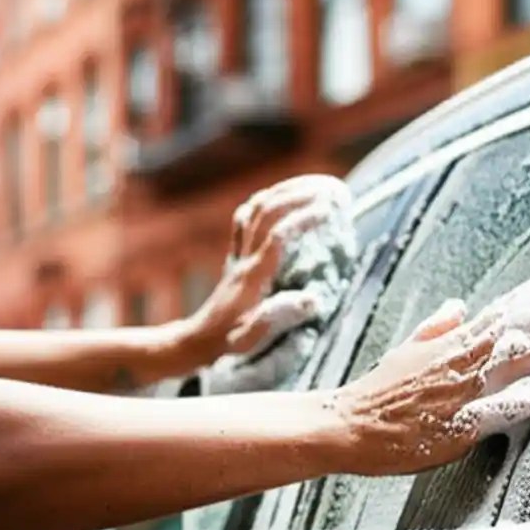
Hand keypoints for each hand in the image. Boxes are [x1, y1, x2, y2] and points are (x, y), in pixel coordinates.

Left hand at [174, 175, 349, 366]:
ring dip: (285, 191)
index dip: (302, 220)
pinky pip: (248, 217)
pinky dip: (268, 201)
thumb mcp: (250, 340)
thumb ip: (277, 320)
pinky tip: (284, 197)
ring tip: (315, 185)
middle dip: (299, 195)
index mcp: (252, 277)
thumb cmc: (227, 344)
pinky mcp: (237, 254)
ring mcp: (239, 253)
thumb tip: (313, 300)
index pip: (277, 237)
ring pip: (257, 208)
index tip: (329, 210)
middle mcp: (244, 259)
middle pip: (267, 212)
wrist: (198, 341)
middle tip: (332, 189)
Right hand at [329, 270, 529, 475]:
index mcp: (453, 343)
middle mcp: (461, 361)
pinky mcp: (455, 427)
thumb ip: (437, 328)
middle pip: (516, 328)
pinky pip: (493, 413)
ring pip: (512, 364)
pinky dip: (518, 401)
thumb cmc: (378, 391)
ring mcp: (461, 392)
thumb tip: (458, 306)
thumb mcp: (408, 349)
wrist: (347, 424)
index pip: (505, 310)